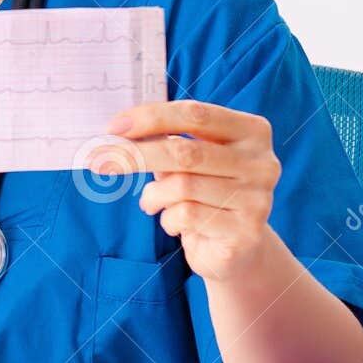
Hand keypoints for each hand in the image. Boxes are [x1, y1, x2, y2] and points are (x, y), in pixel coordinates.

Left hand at [91, 100, 284, 283]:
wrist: (234, 248)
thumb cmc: (204, 191)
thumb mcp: (189, 160)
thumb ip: (165, 142)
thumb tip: (117, 134)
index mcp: (251, 131)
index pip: (196, 114)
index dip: (151, 117)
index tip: (113, 127)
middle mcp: (262, 162)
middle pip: (184, 151)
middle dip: (134, 155)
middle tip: (100, 161)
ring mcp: (258, 199)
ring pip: (181, 187)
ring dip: (153, 195)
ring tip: (152, 201)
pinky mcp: (247, 232)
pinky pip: (186, 217)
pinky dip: (168, 219)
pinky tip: (175, 222)